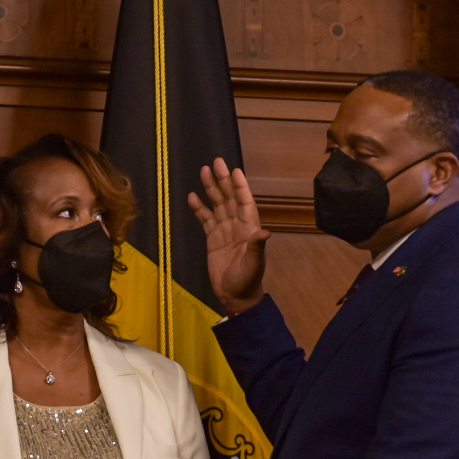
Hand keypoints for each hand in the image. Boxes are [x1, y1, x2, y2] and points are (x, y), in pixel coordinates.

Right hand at [188, 158, 269, 315]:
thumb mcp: (253, 265)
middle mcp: (237, 225)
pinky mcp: (213, 239)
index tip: (235, 171)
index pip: (245, 202)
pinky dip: (200, 208)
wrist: (235, 296)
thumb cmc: (247, 280)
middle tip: (216, 162)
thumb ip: (257, 247)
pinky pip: (205, 219)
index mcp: (249, 228)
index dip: (240, 187)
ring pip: (217, 205)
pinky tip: (193, 196)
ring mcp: (224, 231)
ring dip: (211, 189)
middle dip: (223, 181)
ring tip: (204, 171)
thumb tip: (265, 232)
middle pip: (230, 198)